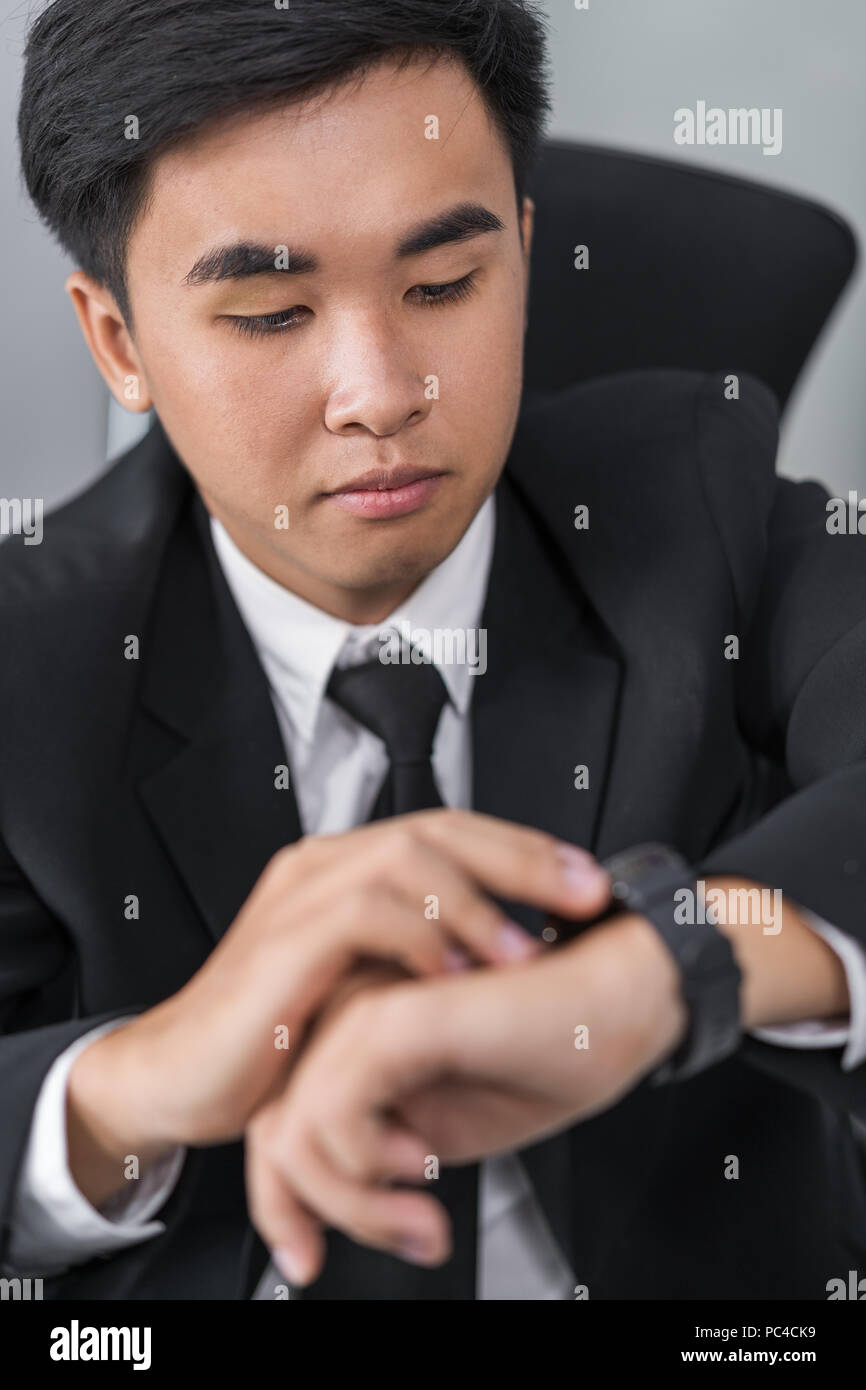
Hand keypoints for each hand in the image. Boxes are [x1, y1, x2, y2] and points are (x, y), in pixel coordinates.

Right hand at [68, 811, 609, 1204]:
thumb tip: (510, 948)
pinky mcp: (280, 945)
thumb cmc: (276, 1035)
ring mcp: (298, 898)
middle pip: (438, 828)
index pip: (449, 830)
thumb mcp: (362, 982)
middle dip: (523, 859)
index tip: (588, 880)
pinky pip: (362, 914)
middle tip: (586, 895)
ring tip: (528, 953)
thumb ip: (416, 953)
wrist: (181, 1075)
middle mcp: (323, 867)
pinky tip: (457, 974)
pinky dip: (419, 938)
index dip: (524, 850)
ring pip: (406, 858)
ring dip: (480, 904)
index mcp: (345, 869)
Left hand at [245, 910, 686, 1283]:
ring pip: (295, 1131)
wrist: (622, 998)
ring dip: (356, 1205)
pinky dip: (369, 1167)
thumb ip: (372, 1154)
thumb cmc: (551, 1050)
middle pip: (273, 1131)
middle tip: (403, 1240)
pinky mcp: (397, 1013)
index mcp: (353, 1030)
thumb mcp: (441, 1129)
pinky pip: (332, 1112)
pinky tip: (427, 1165)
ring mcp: (366, 1003)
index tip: (308, 1257)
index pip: (278, 1122)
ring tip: (422, 1218)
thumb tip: (320, 1209)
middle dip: (321, 1213)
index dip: (282, 1203)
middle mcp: (346, 1008)